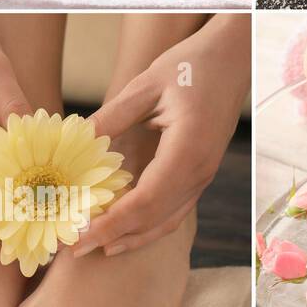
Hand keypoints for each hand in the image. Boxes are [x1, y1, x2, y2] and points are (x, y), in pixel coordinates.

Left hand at [74, 14, 250, 256]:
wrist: (233, 58)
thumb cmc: (191, 64)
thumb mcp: (146, 84)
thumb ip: (111, 117)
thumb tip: (74, 144)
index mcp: (187, 149)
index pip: (144, 200)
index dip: (110, 223)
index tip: (80, 235)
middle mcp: (200, 170)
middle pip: (154, 218)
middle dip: (114, 237)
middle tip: (76, 248)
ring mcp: (204, 175)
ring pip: (167, 221)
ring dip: (132, 238)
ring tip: (97, 247)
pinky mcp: (201, 173)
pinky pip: (175, 211)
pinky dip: (149, 226)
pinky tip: (125, 232)